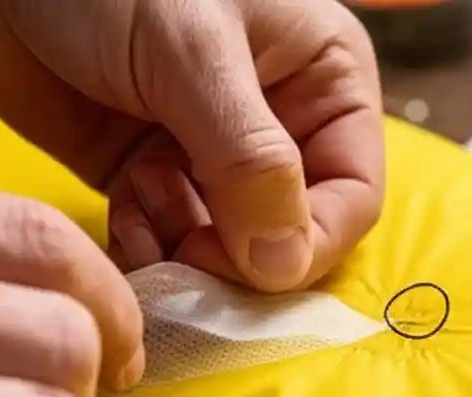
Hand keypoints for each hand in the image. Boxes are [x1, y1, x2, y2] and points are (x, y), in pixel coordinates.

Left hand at [0, 0, 385, 291]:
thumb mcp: (191, 54)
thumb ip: (249, 160)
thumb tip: (284, 266)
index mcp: (323, 79)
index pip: (351, 196)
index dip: (306, 242)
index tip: (243, 263)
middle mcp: (281, 124)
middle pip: (293, 233)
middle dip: (239, 253)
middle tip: (183, 245)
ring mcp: (215, 156)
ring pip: (231, 250)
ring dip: (188, 250)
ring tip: (140, 199)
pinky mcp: (154, 177)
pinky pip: (173, 244)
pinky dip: (149, 246)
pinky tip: (121, 208)